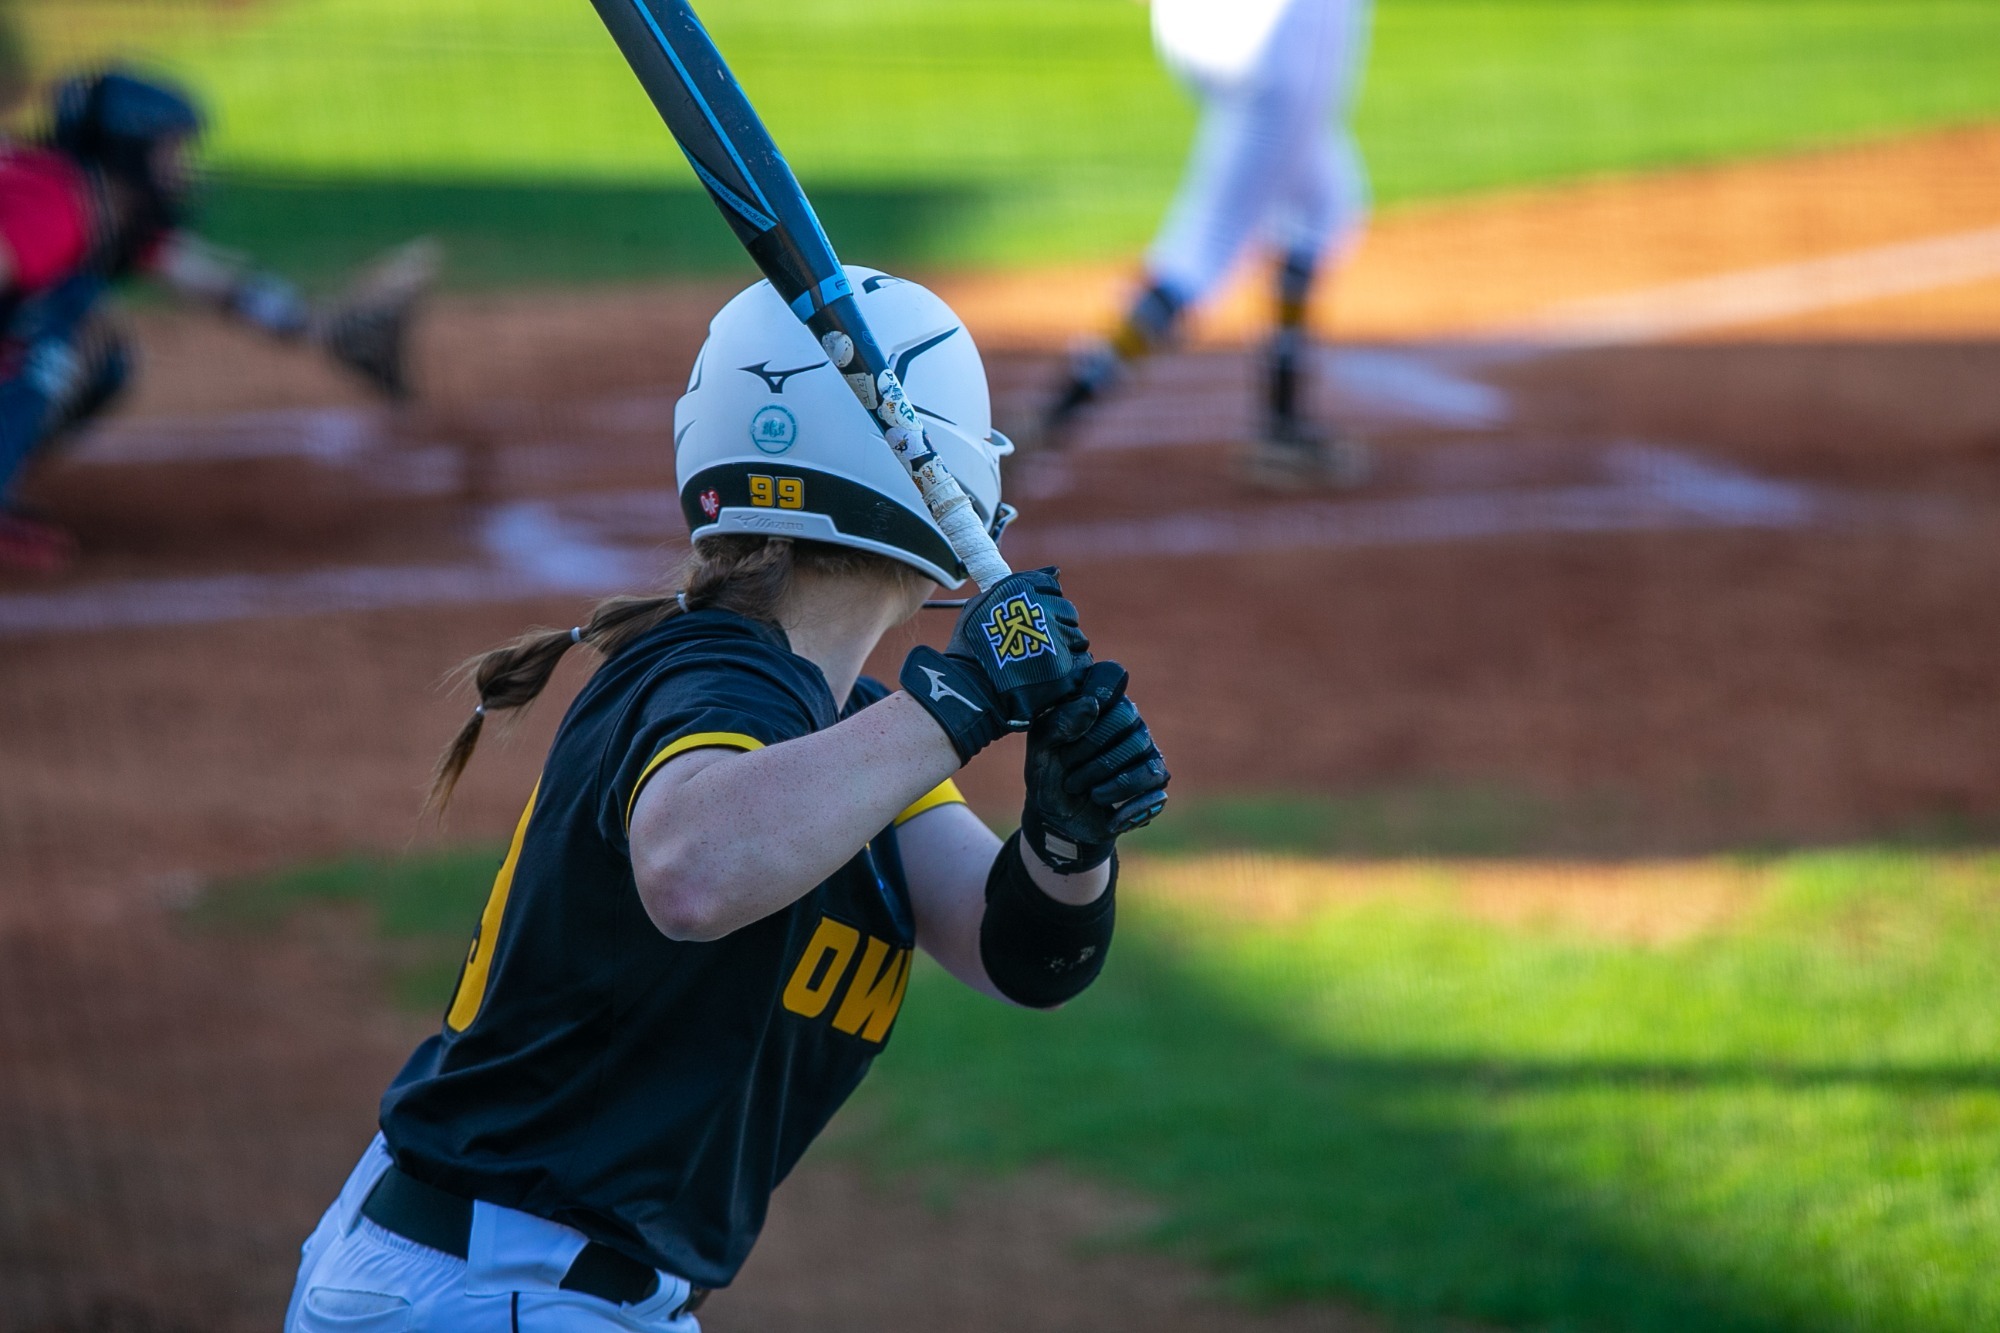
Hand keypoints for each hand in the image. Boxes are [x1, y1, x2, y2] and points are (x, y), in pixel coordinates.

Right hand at [901, 567, 1090, 761]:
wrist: (968, 691)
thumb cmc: (972, 647)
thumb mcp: (985, 603)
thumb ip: (1023, 583)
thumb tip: (1056, 571)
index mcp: (1024, 591)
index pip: (1052, 588)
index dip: (1041, 605)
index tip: (1028, 621)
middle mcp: (1044, 612)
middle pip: (1068, 613)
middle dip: (1055, 626)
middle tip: (1033, 644)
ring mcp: (1057, 642)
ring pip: (1077, 639)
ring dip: (1065, 648)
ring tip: (1040, 663)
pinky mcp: (1066, 672)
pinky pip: (1082, 663)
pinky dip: (1071, 669)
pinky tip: (1051, 676)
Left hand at [1021, 661, 1168, 871]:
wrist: (1058, 819)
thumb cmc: (1049, 774)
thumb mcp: (1041, 749)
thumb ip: (1059, 723)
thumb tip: (1092, 706)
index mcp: (1096, 702)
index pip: (1111, 675)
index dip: (1096, 692)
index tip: (1074, 722)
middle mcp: (1127, 720)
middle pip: (1125, 715)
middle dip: (1091, 746)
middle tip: (1067, 767)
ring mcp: (1145, 748)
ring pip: (1139, 747)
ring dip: (1106, 776)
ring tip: (1083, 790)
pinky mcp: (1155, 778)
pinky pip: (1155, 781)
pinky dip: (1129, 801)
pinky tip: (1109, 815)